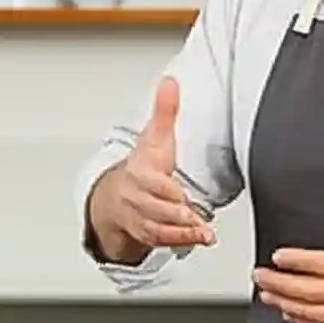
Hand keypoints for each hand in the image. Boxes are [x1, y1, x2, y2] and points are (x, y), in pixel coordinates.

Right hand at [103, 76, 214, 249]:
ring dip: (183, 232)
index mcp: (139, 172)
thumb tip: (170, 81)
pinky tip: (202, 239)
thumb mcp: (155, 136)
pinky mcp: (149, 233)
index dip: (165, 191)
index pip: (150, 183)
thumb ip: (165, 110)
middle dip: (177, 215)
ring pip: (159, 228)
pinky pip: (163, 241)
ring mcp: (141, 218)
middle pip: (156, 209)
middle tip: (198, 218)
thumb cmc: (144, 164)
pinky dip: (183, 242)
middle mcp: (137, 197)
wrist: (117, 193)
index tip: (180, 196)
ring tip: (205, 234)